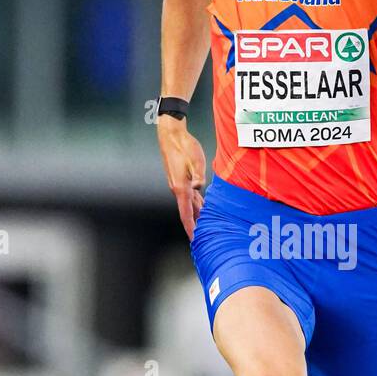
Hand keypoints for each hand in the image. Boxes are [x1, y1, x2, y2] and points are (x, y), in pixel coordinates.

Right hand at [157, 116, 205, 240]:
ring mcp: (178, 184)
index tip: (194, 240)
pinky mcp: (180, 179)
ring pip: (189, 204)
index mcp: (181, 187)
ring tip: (205, 226)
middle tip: (203, 238)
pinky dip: (196, 205)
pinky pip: (189, 196)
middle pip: (188, 212)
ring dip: (196, 215)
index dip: (190, 228)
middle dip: (194, 226)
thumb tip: (199, 187)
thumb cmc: (184, 146)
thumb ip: (199, 175)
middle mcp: (178, 189)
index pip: (186, 213)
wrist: (171, 135)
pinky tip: (202, 207)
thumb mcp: (196, 160)